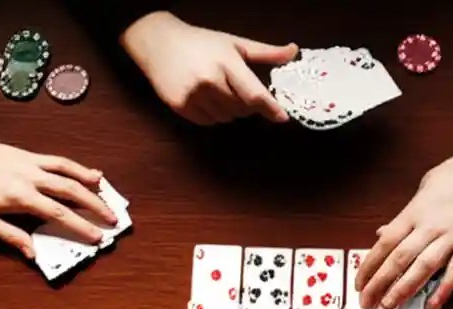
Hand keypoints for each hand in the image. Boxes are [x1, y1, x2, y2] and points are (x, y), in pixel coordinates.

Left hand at [0, 137, 116, 258]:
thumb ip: (9, 236)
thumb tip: (32, 253)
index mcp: (21, 198)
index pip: (58, 214)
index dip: (80, 226)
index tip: (97, 237)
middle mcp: (32, 179)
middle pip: (71, 192)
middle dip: (94, 207)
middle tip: (112, 220)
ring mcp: (32, 164)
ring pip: (69, 173)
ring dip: (91, 185)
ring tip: (107, 195)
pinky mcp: (30, 156)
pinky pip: (59, 160)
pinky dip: (77, 167)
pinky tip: (91, 173)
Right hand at [122, 11, 294, 124]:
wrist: (158, 42)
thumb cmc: (201, 42)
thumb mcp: (234, 43)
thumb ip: (265, 52)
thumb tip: (294, 51)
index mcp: (226, 63)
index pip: (253, 93)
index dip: (270, 108)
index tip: (282, 118)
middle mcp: (210, 81)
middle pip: (242, 109)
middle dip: (246, 104)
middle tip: (235, 87)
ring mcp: (193, 95)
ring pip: (226, 118)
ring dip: (229, 110)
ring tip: (218, 89)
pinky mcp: (180, 106)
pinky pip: (208, 122)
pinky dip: (213, 115)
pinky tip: (205, 97)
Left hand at [356, 140, 452, 308]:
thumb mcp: (424, 188)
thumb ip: (404, 215)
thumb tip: (384, 233)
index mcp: (415, 211)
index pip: (385, 243)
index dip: (369, 266)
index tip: (359, 283)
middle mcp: (430, 226)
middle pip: (399, 259)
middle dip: (379, 284)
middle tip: (367, 303)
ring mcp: (452, 236)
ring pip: (423, 268)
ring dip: (403, 290)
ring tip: (389, 306)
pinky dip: (443, 290)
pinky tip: (431, 306)